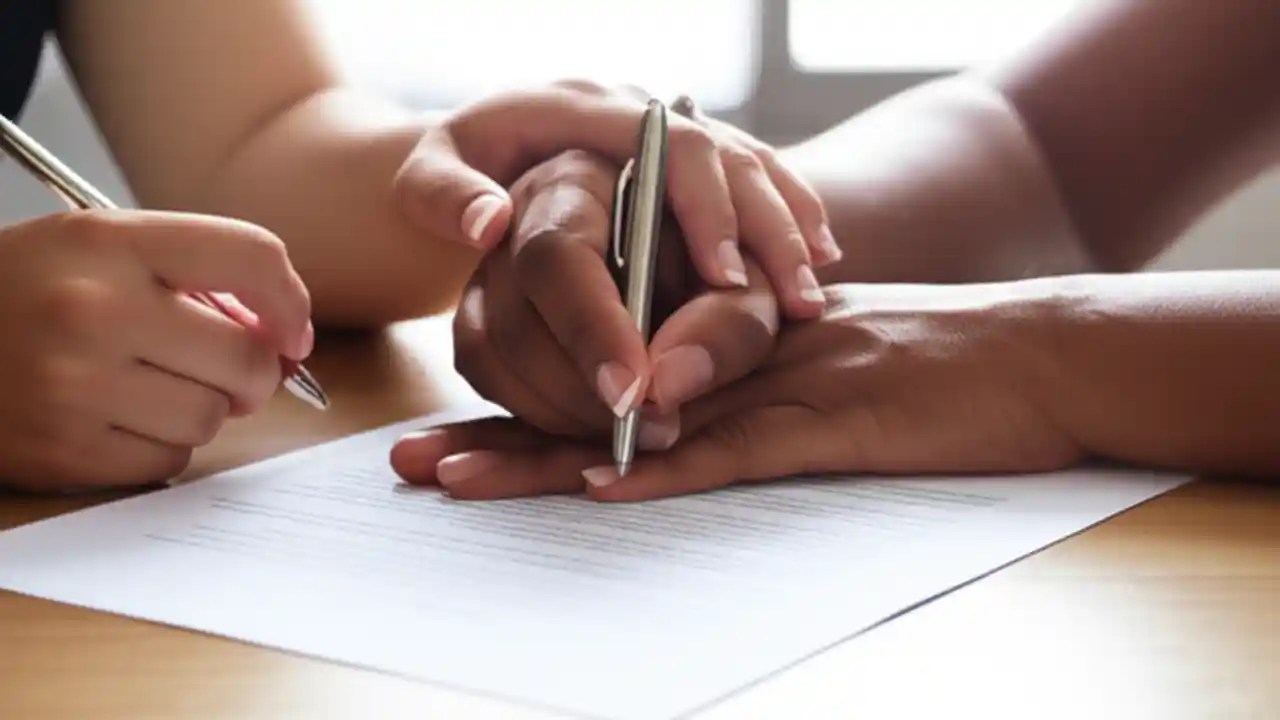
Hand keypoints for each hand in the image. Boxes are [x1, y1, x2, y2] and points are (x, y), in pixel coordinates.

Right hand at [0, 211, 312, 490]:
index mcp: (107, 241)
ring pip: (212, 416)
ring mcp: (73, 385)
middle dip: (251, 371)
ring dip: (199, 409)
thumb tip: (282, 336)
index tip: (292, 330)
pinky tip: (114, 420)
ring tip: (146, 388)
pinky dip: (159, 447)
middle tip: (223, 369)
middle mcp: (93, 309)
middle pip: (247, 357)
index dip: (291, 301)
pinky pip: (168, 461)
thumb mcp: (93, 249)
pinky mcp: (60, 452)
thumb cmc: (22, 294)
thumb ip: (190, 274)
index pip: (251, 257)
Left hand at [391, 283, 1083, 500]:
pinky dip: (664, 470)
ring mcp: (776, 389)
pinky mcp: (829, 423)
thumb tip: (668, 435)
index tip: (447, 441)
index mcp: (724, 348)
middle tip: (409, 464)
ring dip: (543, 458)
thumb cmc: (939, 369)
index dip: (521, 414)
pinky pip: (732, 452)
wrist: (1037, 353)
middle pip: (592, 405)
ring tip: (455, 480)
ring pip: (638, 428)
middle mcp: (732, 361)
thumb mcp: (826, 373)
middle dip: (494, 439)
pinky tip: (600, 486)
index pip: (604, 382)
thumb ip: (748, 396)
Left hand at [393, 81, 837, 317]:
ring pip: (751, 162)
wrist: (473, 143)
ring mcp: (664, 125)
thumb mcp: (427, 179)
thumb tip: (490, 224)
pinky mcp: (683, 154)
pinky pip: (755, 173)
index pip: (664, 147)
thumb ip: (447, 197)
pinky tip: (821, 258)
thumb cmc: (452, 169)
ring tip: (811, 296)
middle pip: (726, 153)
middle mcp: (633, 108)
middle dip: (767, 228)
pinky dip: (791, 213)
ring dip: (790, 226)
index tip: (724, 278)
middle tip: (795, 301)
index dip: (704, 208)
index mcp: (579, 106)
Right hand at [442, 150, 779, 440]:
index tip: (636, 393)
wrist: (705, 274)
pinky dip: (540, 413)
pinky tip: (601, 421)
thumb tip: (664, 386)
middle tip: (653, 427)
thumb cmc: (730, 266)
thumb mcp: (754, 286)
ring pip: (489, 348)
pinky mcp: (483, 314)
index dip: (591, 330)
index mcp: (585, 180)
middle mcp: (523, 216)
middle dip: (581, 384)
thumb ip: (730, 324)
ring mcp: (494, 265)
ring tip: (640, 428)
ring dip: (563, 409)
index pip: (559, 255)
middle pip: (514, 312)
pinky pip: (484, 373)